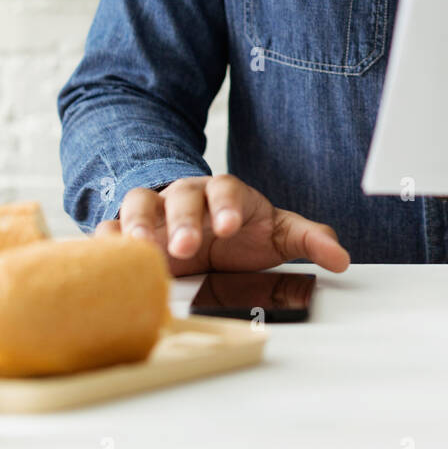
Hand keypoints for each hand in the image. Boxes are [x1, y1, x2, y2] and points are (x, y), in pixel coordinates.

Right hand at [94, 174, 350, 276]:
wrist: (200, 232)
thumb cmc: (240, 233)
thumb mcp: (275, 234)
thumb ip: (308, 241)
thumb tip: (341, 259)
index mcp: (224, 194)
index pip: (226, 189)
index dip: (227, 206)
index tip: (231, 227)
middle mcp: (186, 197)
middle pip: (181, 196)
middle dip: (183, 220)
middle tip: (185, 247)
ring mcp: (153, 211)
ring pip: (139, 205)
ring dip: (139, 225)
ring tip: (143, 250)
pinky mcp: (125, 231)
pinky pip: (109, 228)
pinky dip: (106, 239)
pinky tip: (107, 255)